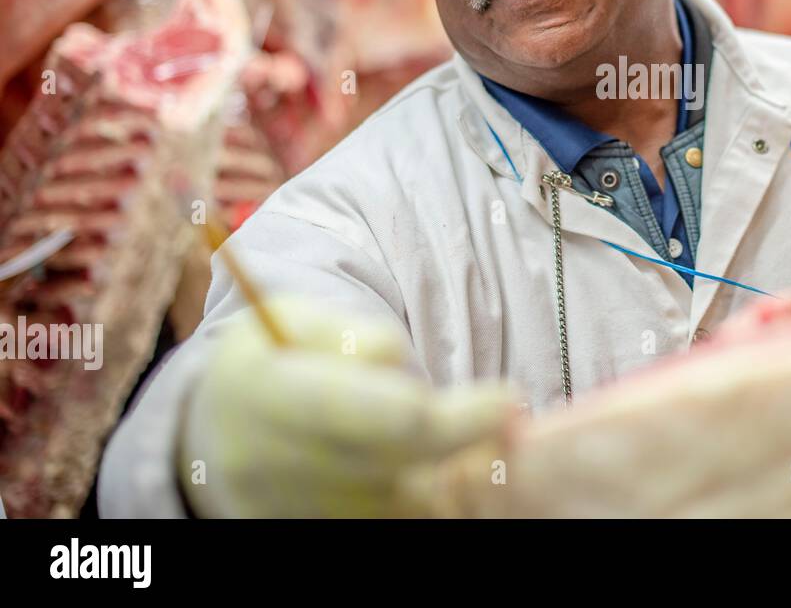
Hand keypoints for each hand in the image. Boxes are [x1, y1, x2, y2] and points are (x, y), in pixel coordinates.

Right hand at [178, 298, 514, 516]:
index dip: (449, 413)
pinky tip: (448, 463)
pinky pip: (397, 519)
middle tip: (511, 410)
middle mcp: (273, 464)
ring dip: (450, 467)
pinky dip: (431, 493)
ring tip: (471, 431)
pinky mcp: (316, 535)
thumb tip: (395, 359)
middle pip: (397, 459)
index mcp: (263, 392)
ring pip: (403, 499)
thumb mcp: (294, 318)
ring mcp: (293, 511)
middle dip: (466, 433)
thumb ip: (349, 332)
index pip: (366, 414)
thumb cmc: (273, 360)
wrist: (217, 435)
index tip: (507, 397)